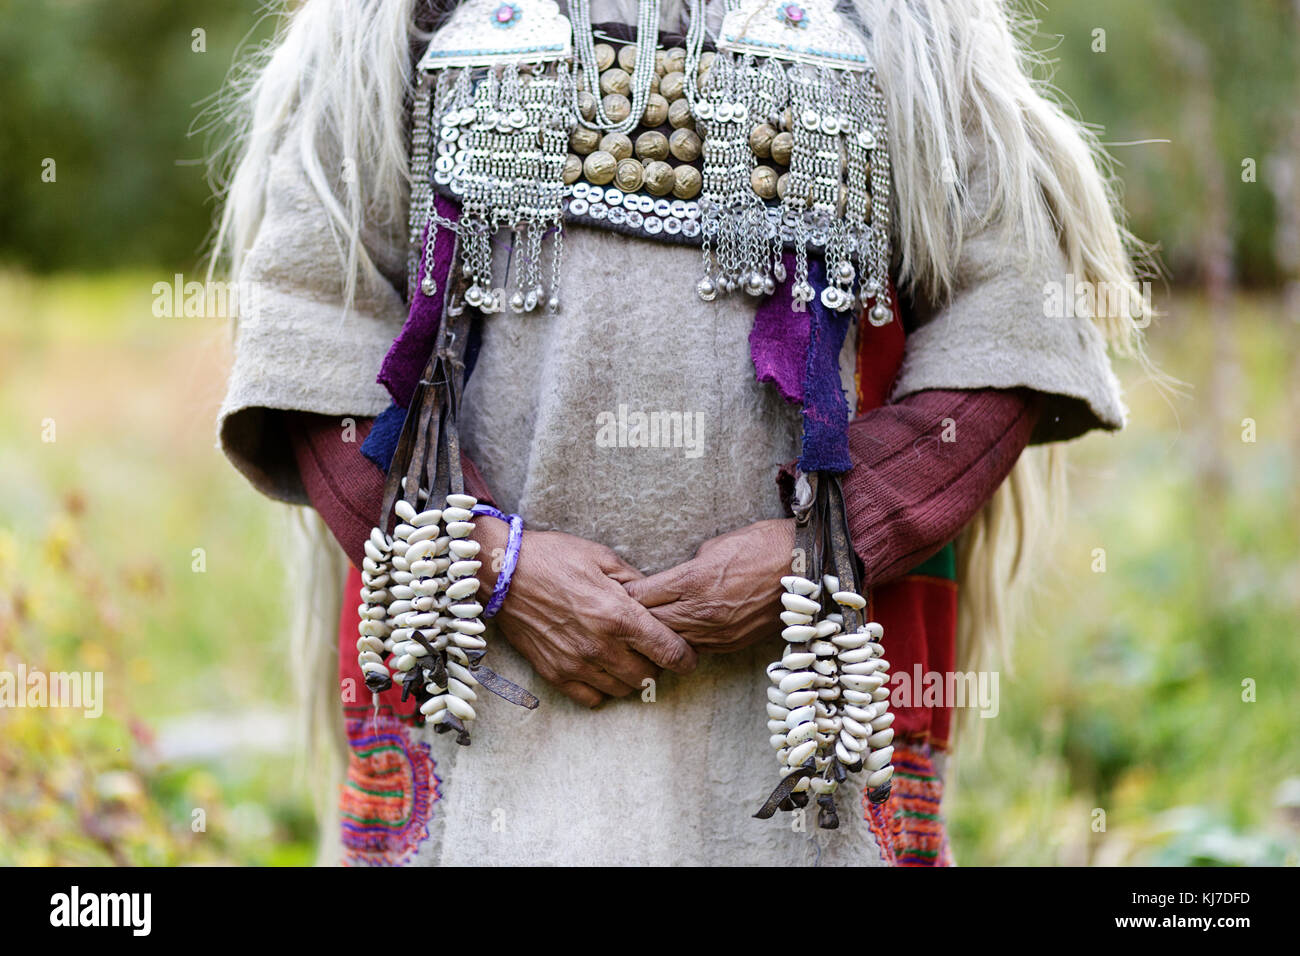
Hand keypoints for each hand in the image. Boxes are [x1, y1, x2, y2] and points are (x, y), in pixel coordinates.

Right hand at [473, 521, 697, 706]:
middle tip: (650, 650)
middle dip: (657, 665)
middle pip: (649, 677)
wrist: (503, 572)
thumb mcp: (603, 558)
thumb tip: (657, 600)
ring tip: (623, 657)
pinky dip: (602, 688)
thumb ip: (636, 582)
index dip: (685, 658)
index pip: (670, 653)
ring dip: (630, 678)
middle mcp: (600, 647)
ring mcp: (576, 664)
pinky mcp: (554, 673)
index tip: (686, 655)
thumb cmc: (554, 558)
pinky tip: (600, 668)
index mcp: (618, 616)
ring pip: (622, 690)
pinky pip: (591, 698)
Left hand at [623, 519, 794, 654]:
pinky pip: (697, 648)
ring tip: (645, 631)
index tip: (617, 594)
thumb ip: (688, 568)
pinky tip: (678, 635)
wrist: (804, 566)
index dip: (626, 595)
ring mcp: (717, 631)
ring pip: (672, 640)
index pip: (642, 596)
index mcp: (692, 580)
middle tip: (623, 616)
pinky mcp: (732, 643)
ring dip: (659, 635)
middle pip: (651, 623)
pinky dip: (684, 641)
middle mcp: (701, 610)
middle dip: (636, 619)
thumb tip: (672, 580)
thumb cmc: (761, 545)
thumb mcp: (715, 545)